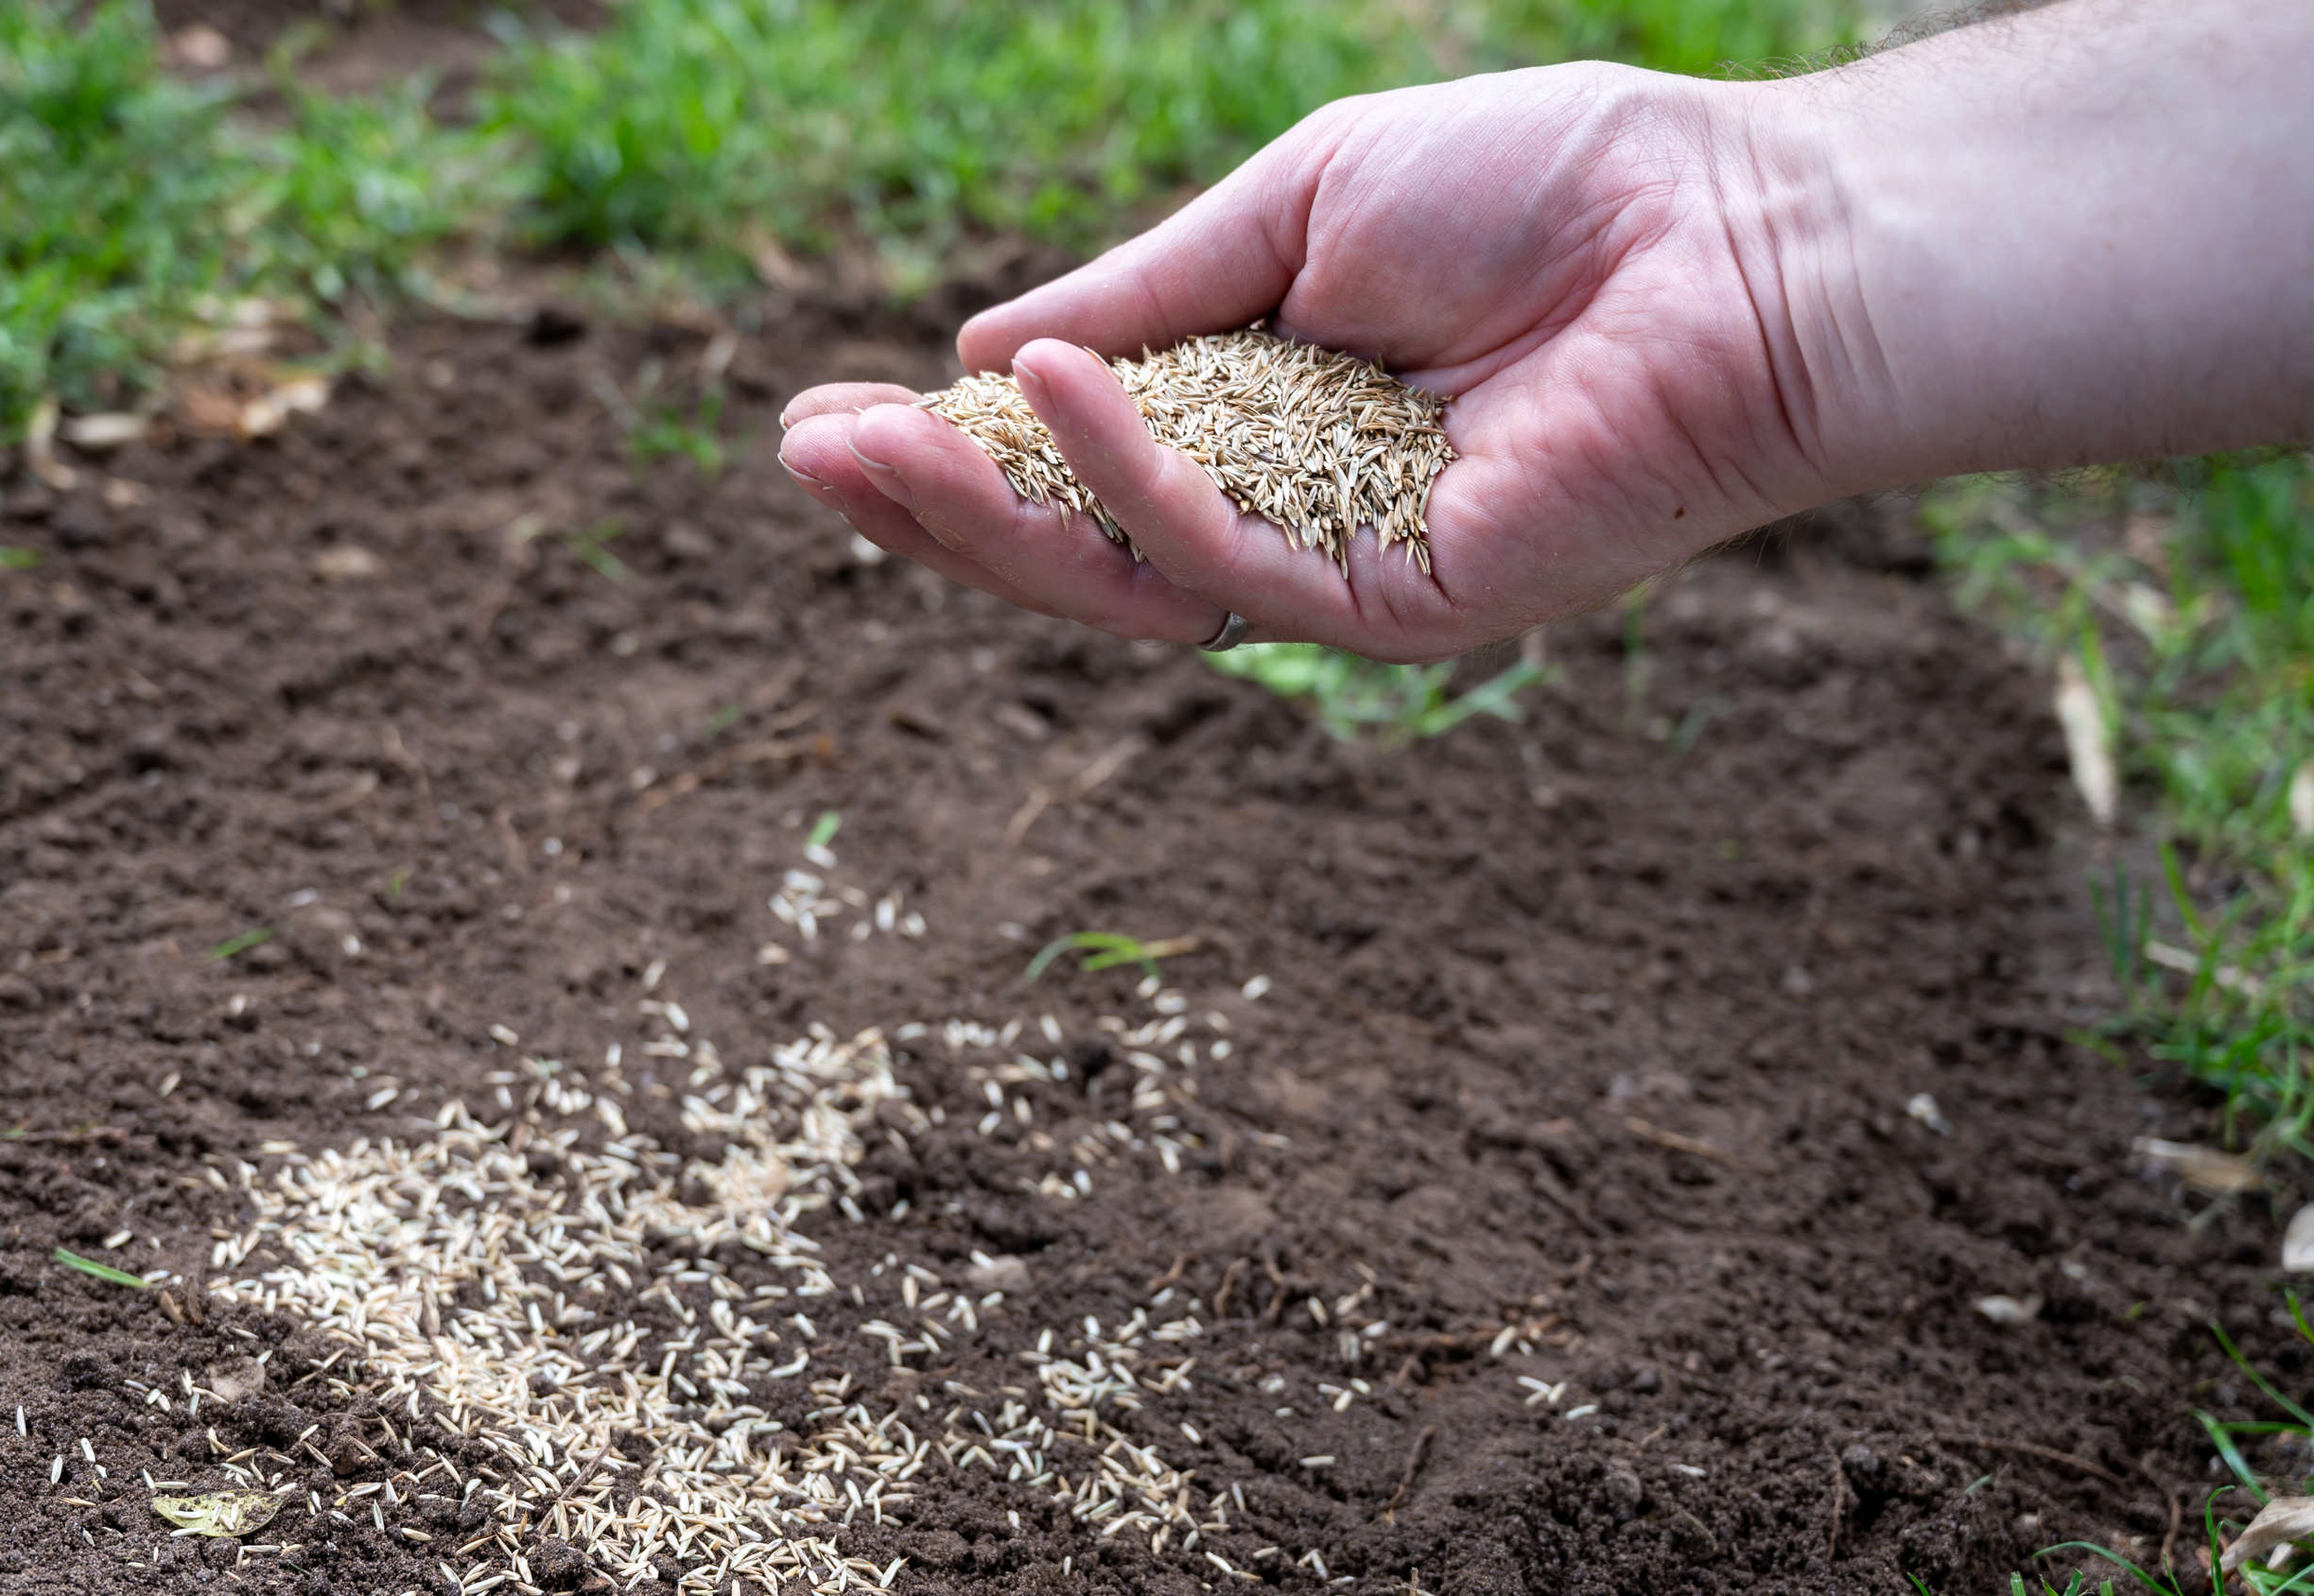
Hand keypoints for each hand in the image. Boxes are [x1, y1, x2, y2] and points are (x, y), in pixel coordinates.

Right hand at [778, 62, 1827, 660]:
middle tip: (801, 453)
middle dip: (934, 506)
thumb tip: (987, 352)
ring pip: (1126, 582)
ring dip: (985, 520)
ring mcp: (1342, 570)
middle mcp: (1289, 512)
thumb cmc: (1550, 194)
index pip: (1076, 464)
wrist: (1742, 232)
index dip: (951, 450)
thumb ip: (1152, 291)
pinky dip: (1131, 476)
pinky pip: (1230, 555)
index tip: (829, 416)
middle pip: (1077, 544)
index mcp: (1262, 421)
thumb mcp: (1298, 209)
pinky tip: (1040, 395)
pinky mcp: (1402, 602)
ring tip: (858, 448)